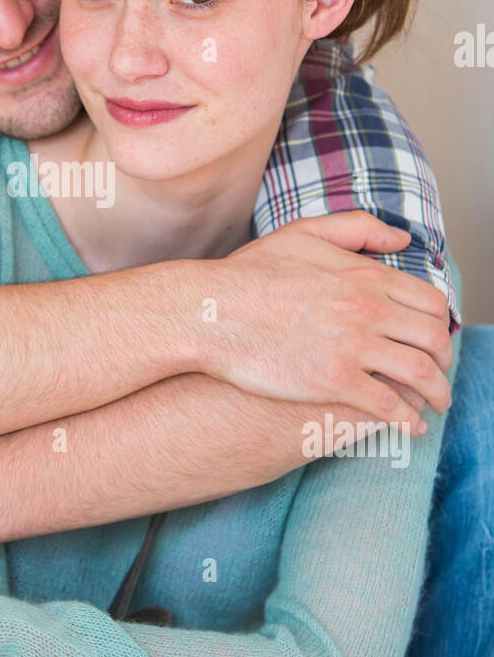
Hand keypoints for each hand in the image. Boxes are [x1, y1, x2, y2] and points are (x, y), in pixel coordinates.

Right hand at [194, 212, 451, 432]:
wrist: (210, 312)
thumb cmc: (249, 273)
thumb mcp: (303, 233)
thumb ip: (357, 228)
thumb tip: (402, 240)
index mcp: (366, 276)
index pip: (430, 303)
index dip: (440, 325)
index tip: (435, 341)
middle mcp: (368, 310)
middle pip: (434, 340)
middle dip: (446, 362)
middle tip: (441, 376)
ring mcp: (353, 347)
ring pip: (420, 375)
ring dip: (437, 394)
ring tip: (435, 406)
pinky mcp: (333, 382)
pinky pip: (388, 406)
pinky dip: (407, 420)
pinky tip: (409, 428)